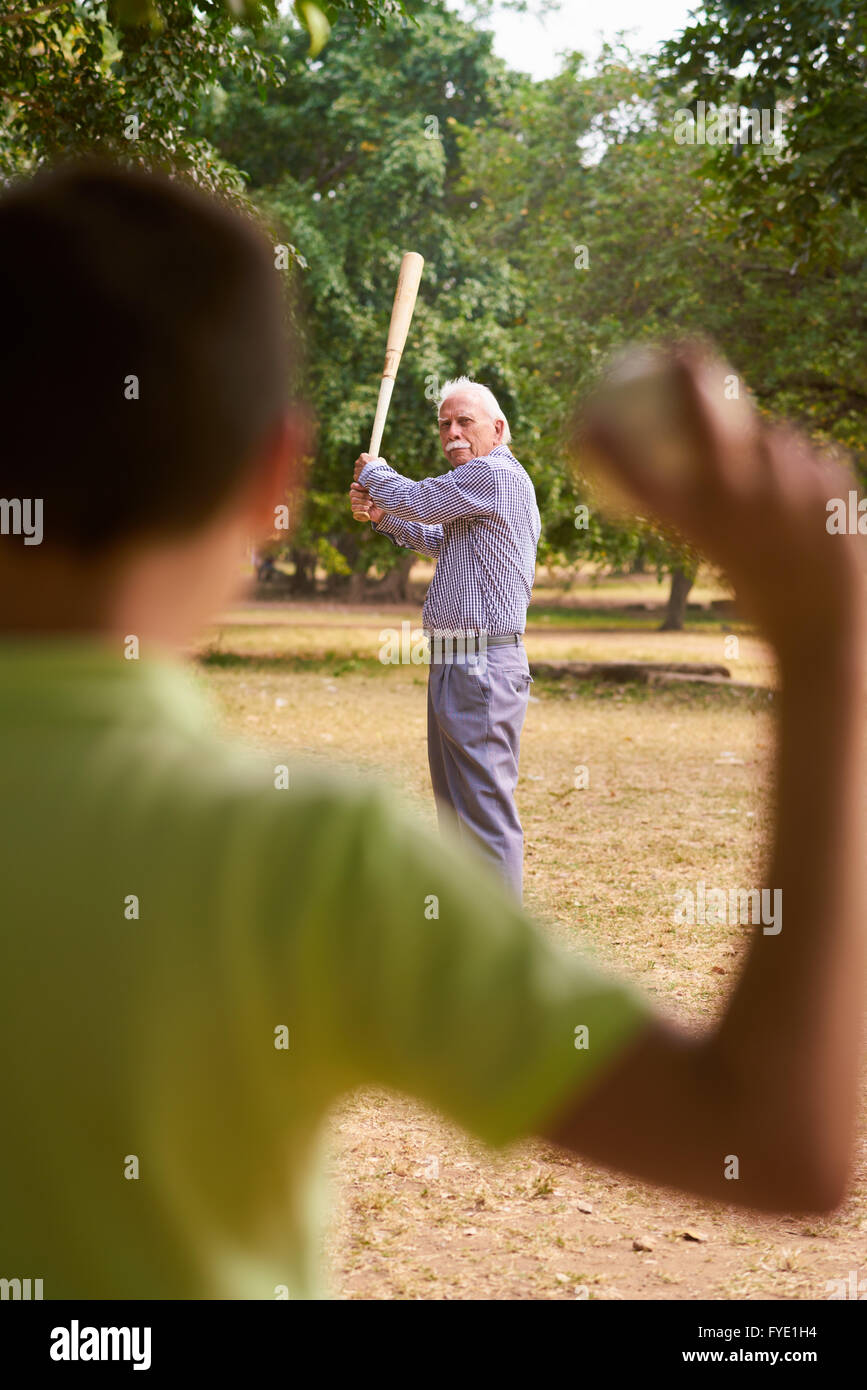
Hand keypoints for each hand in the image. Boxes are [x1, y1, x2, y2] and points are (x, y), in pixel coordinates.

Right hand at [350, 483, 384, 525]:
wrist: (382, 510)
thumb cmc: (379, 498)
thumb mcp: (376, 491)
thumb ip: (371, 485)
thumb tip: (366, 479)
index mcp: (359, 489)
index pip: (353, 485)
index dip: (357, 486)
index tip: (366, 489)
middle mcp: (355, 495)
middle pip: (352, 493)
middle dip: (362, 495)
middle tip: (370, 497)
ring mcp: (355, 503)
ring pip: (353, 500)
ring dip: (363, 501)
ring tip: (371, 503)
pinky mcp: (356, 511)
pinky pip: (353, 508)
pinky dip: (361, 507)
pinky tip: (367, 508)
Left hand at [354, 452, 385, 482]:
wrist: (376, 477)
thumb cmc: (379, 468)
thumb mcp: (382, 461)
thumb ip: (379, 459)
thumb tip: (379, 459)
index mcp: (363, 456)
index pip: (364, 457)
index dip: (368, 460)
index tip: (371, 463)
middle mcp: (358, 462)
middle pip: (360, 463)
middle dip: (364, 467)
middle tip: (370, 470)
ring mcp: (356, 469)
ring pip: (358, 471)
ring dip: (362, 473)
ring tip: (369, 477)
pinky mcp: (355, 477)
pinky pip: (357, 477)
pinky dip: (361, 479)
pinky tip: (366, 481)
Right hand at [575, 340, 864, 661]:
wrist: (823, 630)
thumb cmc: (760, 593)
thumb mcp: (718, 552)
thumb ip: (705, 501)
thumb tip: (671, 460)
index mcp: (696, 525)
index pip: (634, 473)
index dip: (603, 442)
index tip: (584, 420)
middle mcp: (735, 500)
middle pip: (702, 413)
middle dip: (687, 371)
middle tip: (681, 350)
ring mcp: (785, 484)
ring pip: (774, 436)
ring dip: (772, 451)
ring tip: (783, 496)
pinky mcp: (830, 481)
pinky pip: (812, 457)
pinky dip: (809, 477)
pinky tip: (815, 513)